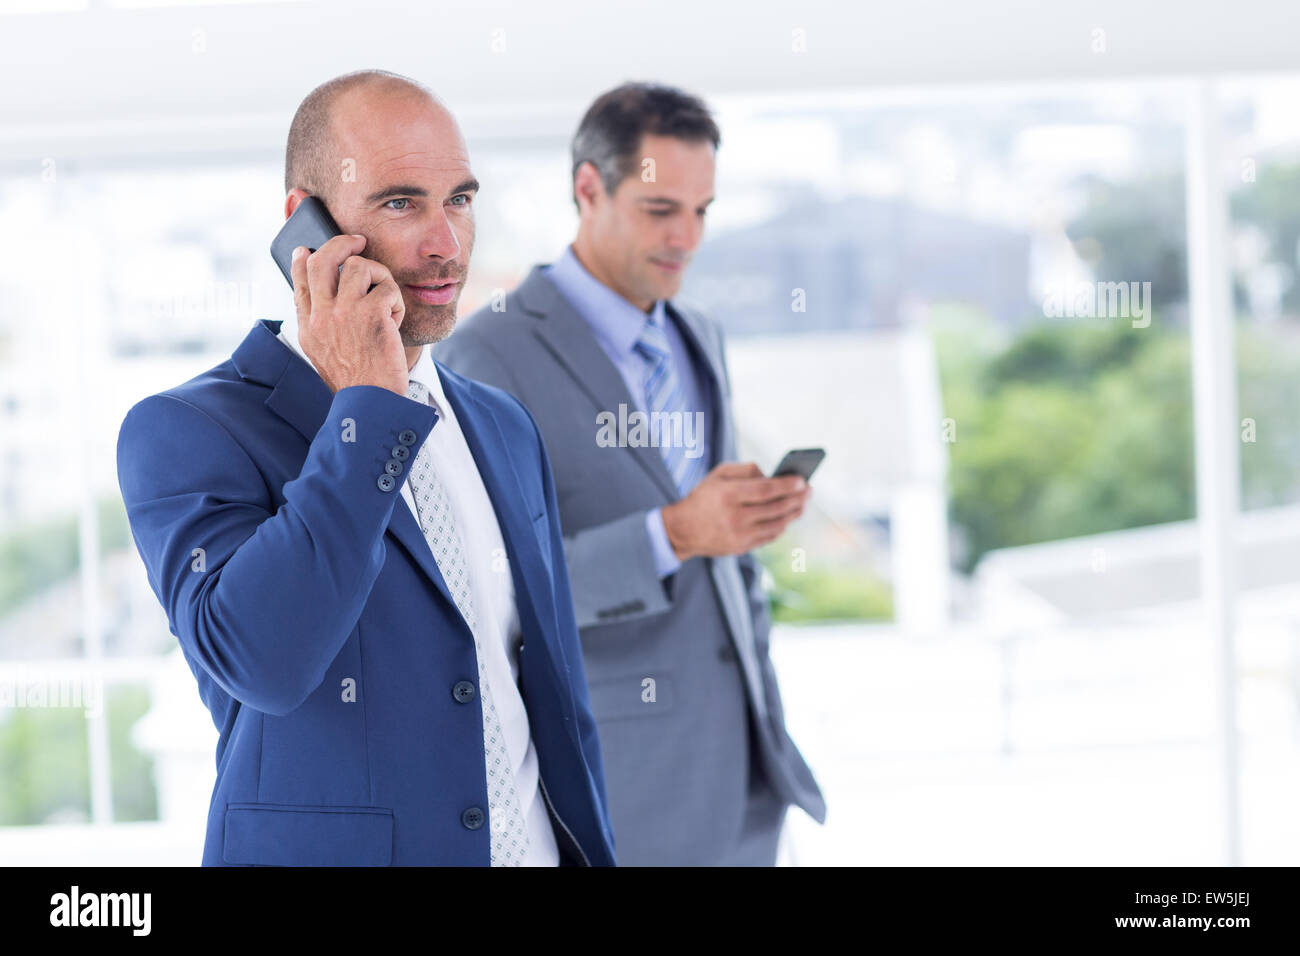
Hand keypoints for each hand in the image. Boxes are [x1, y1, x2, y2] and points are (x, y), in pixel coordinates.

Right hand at [290, 233, 408, 395]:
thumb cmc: (357, 380)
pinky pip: (387, 287)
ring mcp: (345, 312)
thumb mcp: (325, 352)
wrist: (371, 403)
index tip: (306, 248)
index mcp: (309, 326)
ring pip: (359, 266)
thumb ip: (322, 322)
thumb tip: (328, 293)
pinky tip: (394, 321)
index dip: (302, 258)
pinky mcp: (371, 313)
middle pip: (322, 260)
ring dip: (379, 276)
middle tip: (358, 242)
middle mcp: (321, 316)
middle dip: (341, 243)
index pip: (299, 280)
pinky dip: (396, 302)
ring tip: (385, 299)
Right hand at [660, 462, 809, 560]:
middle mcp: (735, 517)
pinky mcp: (742, 548)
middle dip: (797, 499)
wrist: (683, 530)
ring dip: (794, 514)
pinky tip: (788, 517)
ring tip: (803, 504)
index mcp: (728, 495)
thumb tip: (771, 475)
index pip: (766, 490)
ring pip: (777, 525)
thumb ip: (745, 470)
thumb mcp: (718, 475)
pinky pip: (769, 537)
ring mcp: (739, 535)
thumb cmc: (704, 497)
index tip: (802, 481)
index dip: (787, 486)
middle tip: (809, 490)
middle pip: (776, 508)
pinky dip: (782, 526)